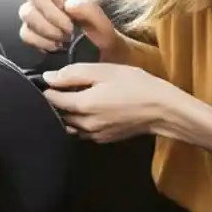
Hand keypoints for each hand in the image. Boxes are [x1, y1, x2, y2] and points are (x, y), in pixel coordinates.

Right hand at [18, 0, 128, 61]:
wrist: (99, 56)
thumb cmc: (101, 35)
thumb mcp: (103, 23)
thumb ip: (90, 10)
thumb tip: (69, 5)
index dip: (55, 0)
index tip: (71, 16)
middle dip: (50, 16)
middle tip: (68, 31)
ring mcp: (34, 14)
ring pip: (26, 14)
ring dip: (47, 31)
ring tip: (63, 40)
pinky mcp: (30, 32)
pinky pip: (25, 33)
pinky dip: (41, 43)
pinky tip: (55, 46)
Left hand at [42, 62, 171, 142]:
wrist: (163, 110)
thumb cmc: (136, 85)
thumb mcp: (105, 71)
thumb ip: (73, 74)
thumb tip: (48, 78)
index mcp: (82, 106)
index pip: (50, 99)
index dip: (48, 87)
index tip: (52, 78)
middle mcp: (84, 125)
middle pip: (57, 114)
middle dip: (56, 101)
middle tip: (65, 86)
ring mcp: (94, 135)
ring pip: (68, 125)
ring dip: (66, 113)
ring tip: (77, 97)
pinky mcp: (103, 139)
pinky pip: (81, 132)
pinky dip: (79, 122)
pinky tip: (90, 109)